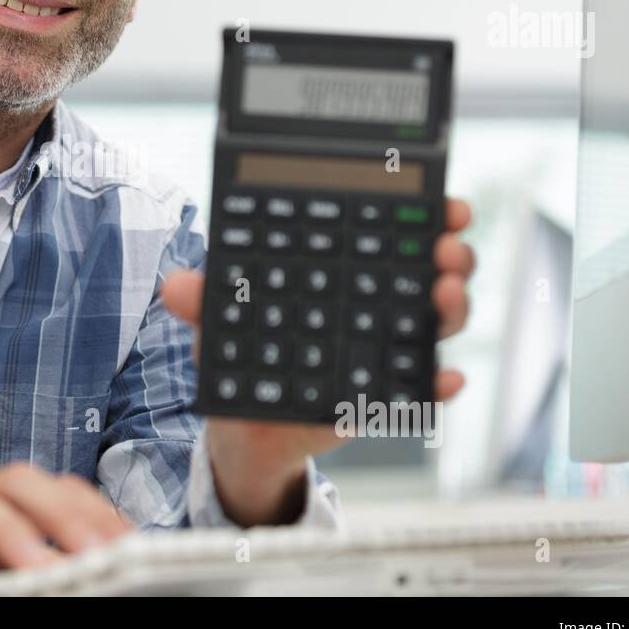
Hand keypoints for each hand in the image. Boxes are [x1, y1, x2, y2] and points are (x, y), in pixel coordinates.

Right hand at [0, 462, 131, 594]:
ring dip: (7, 529)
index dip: (96, 510)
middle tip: (98, 555)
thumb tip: (106, 579)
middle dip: (61, 512)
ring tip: (39, 569)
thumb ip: (49, 570)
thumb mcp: (8, 573)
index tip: (133, 544)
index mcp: (9, 507)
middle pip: (18, 480)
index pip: (58, 488)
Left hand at [160, 197, 476, 525]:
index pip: (396, 230)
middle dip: (452, 253)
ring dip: (453, 307)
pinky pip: (423, 390)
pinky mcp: (385, 397)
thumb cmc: (242, 352)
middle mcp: (379, 303)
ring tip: (443, 296)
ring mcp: (387, 348)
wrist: (243, 426)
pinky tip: (445, 377)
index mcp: (348, 268)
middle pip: (434, 269)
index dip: (429, 213)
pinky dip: (439, 384)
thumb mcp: (219, 319)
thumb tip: (176, 284)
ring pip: (438, 321)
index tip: (445, 202)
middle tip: (446, 248)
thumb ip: (203, 299)